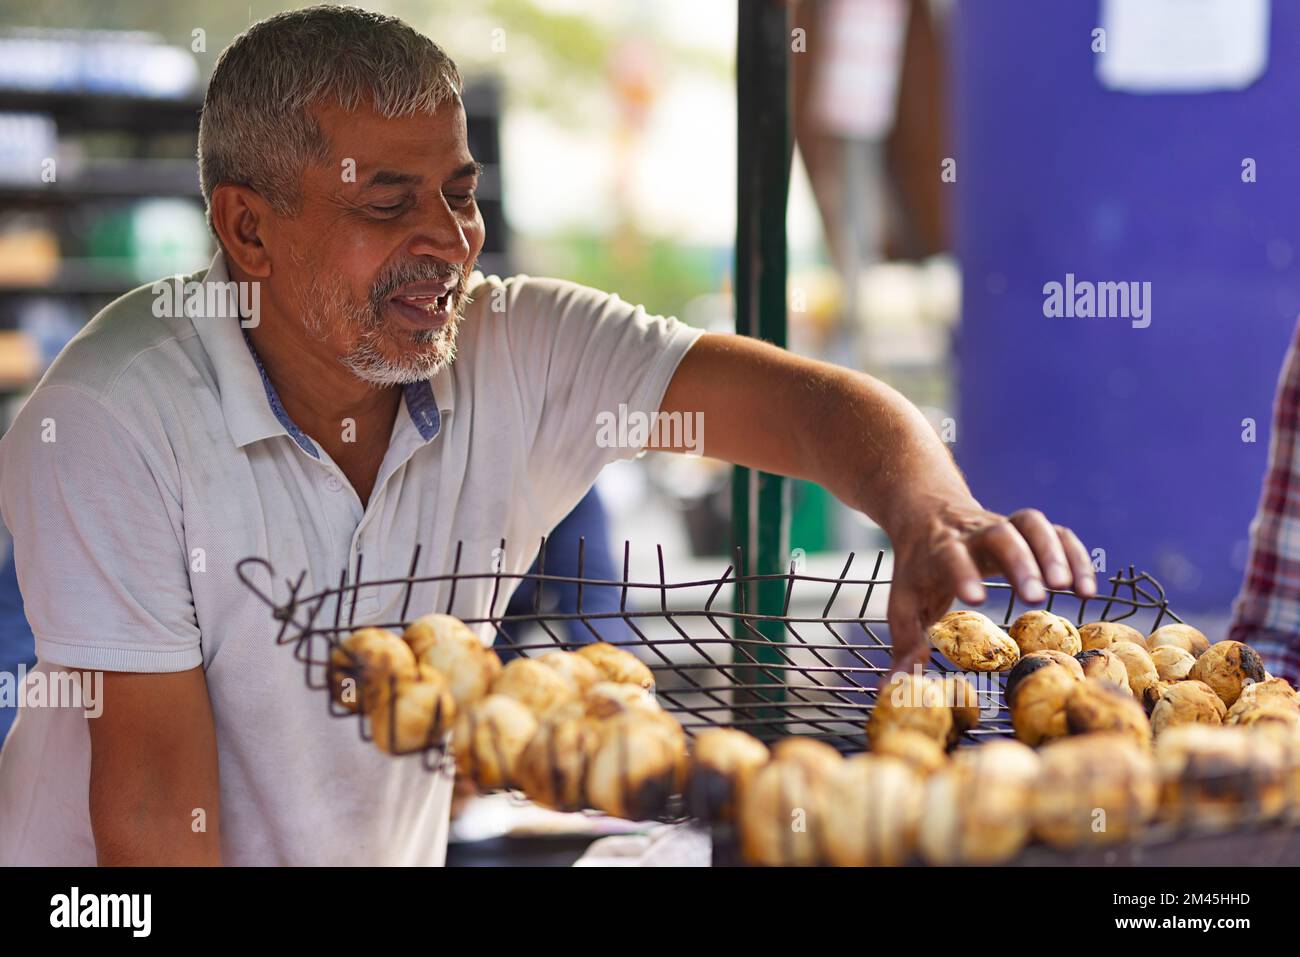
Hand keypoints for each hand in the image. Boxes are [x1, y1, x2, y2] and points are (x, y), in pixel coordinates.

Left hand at [885, 498, 1095, 675]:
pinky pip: (1056, 532)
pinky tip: (1087, 589)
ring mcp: (1002, 525)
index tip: (977, 600)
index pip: (950, 555)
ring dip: (1053, 552)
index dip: (963, 574)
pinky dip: (1076, 555)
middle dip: (1020, 562)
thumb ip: (904, 643)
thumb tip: (895, 685)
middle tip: (1037, 598)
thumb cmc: (919, 569)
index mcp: (939, 550)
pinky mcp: (1026, 529)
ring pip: (1030, 524)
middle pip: (999, 533)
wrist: (927, 513)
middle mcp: (973, 533)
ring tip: (1070, 590)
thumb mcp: (904, 603)